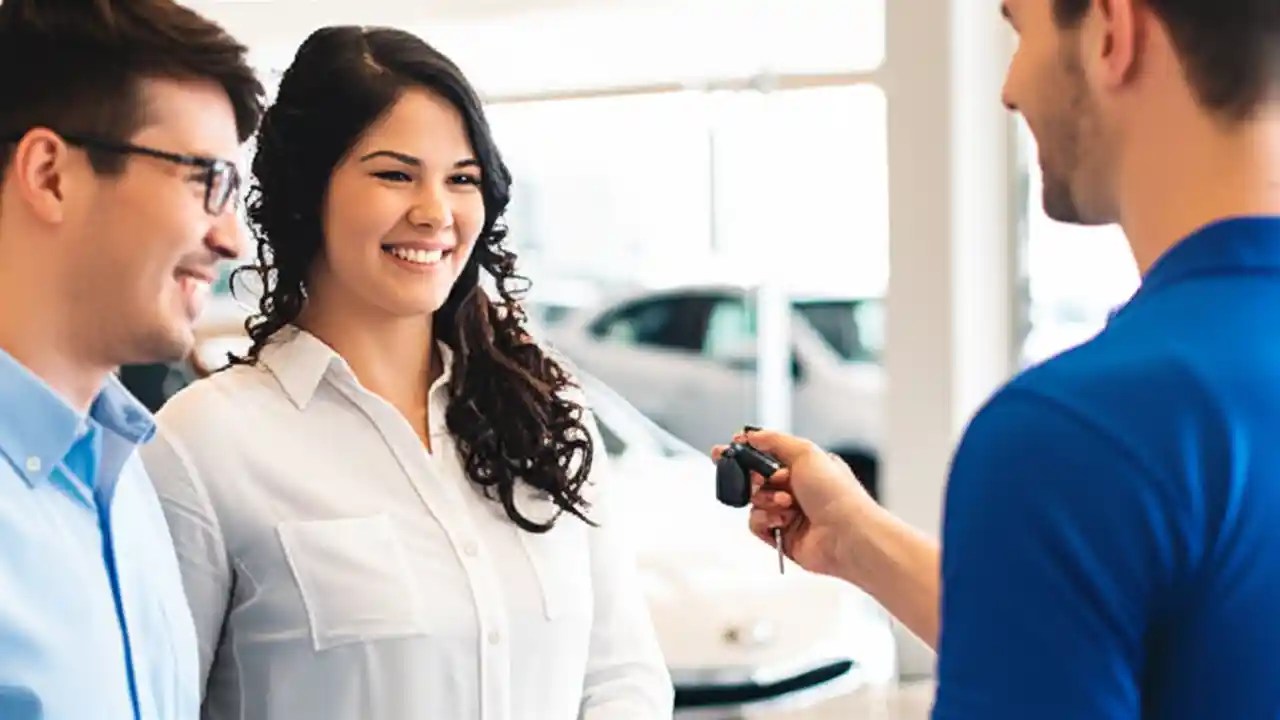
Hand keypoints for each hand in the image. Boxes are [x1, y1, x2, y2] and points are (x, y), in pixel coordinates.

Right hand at [712, 429, 874, 579]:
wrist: (847, 534)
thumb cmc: (837, 493)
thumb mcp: (806, 452)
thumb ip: (774, 440)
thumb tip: (751, 435)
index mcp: (804, 467)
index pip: (767, 455)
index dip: (745, 452)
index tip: (726, 451)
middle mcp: (796, 489)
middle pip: (755, 479)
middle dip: (752, 478)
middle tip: (758, 480)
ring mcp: (788, 513)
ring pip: (754, 501)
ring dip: (765, 500)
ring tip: (786, 503)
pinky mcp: (782, 535)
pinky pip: (756, 523)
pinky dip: (764, 520)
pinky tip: (782, 520)